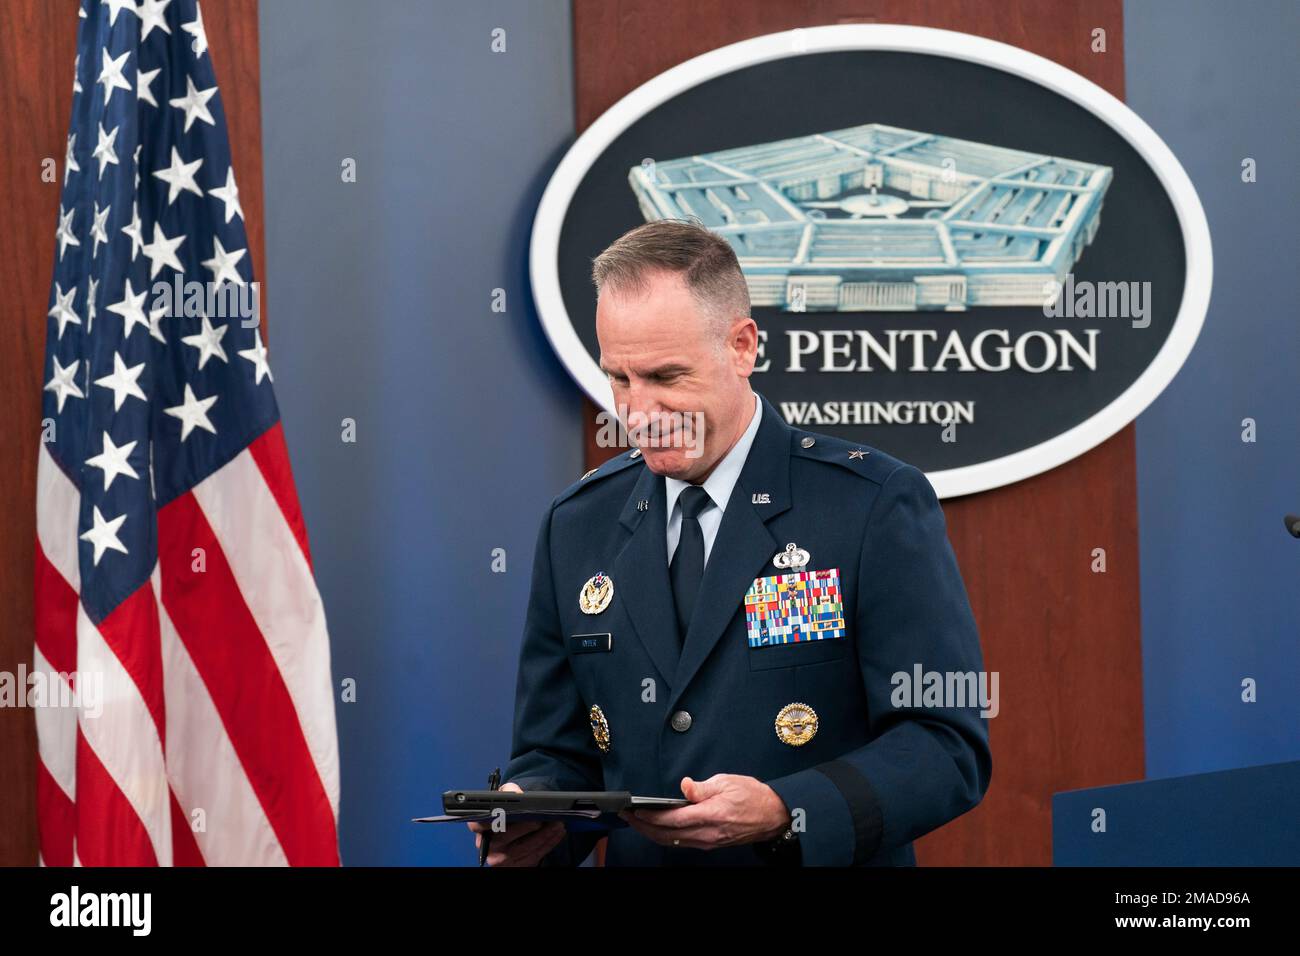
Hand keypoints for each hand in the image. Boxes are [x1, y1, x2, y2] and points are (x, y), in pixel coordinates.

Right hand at [465, 781, 566, 865]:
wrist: (514, 831)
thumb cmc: (508, 814)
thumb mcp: (504, 799)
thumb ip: (508, 792)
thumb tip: (518, 793)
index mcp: (480, 827)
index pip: (478, 823)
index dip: (494, 818)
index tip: (513, 811)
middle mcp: (488, 845)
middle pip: (505, 836)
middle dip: (526, 826)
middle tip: (541, 818)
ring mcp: (500, 859)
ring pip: (523, 848)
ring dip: (543, 836)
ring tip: (557, 824)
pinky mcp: (515, 866)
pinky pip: (533, 856)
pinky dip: (547, 844)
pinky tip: (556, 834)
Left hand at [618, 774, 790, 849]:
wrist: (774, 816)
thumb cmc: (754, 796)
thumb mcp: (728, 782)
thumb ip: (703, 787)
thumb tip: (684, 786)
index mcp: (710, 815)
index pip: (671, 820)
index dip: (649, 817)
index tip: (634, 810)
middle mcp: (707, 833)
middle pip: (666, 835)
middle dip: (643, 827)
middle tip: (627, 816)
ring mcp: (709, 841)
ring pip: (673, 842)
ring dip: (652, 833)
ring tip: (638, 822)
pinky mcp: (711, 843)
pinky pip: (683, 843)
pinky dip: (666, 837)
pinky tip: (659, 828)